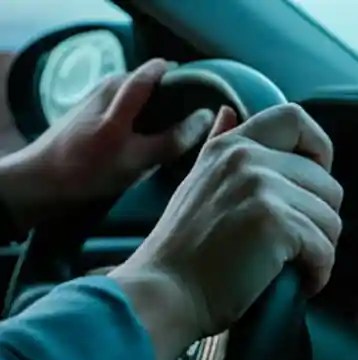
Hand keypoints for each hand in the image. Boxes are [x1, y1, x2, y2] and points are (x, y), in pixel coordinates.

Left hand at [0, 59, 214, 228]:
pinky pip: (123, 108)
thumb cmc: (90, 169)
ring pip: (136, 97)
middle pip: (148, 83)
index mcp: (120, 90)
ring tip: (171, 136)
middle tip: (192, 123)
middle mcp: (107, 86)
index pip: (157, 70)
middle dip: (171, 98)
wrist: (41, 181)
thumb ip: (173, 139)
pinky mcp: (89, 114)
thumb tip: (206, 117)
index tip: (205, 92)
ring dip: (154, 112)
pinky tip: (144, 143)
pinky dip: (138, 120)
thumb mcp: (138, 159)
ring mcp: (95, 98)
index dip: (183, 78)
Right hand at [110, 103, 342, 359]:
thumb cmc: (183, 250)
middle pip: (327, 182)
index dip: (320, 150)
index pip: (295, 118)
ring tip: (292, 267)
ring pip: (330, 219)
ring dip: (320, 251)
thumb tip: (228, 112)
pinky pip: (325, 248)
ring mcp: (261, 187)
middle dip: (321, 221)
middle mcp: (247, 158)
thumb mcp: (197, 181)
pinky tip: (298, 282)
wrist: (164, 292)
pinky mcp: (275, 222)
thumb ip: (219, 145)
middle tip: (297, 247)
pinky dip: (318, 273)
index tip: (314, 186)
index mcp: (232, 146)